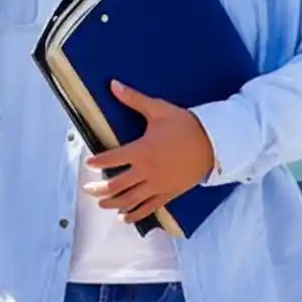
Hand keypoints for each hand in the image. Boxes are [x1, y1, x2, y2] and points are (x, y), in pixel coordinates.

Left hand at [84, 80, 215, 225]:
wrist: (214, 144)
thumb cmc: (185, 124)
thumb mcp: (158, 109)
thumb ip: (133, 99)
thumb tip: (112, 84)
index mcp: (142, 150)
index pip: (111, 159)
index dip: (97, 162)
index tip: (87, 163)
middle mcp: (147, 171)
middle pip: (116, 185)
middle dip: (99, 188)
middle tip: (87, 188)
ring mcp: (158, 185)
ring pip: (130, 200)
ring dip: (112, 203)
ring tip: (100, 203)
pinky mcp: (169, 193)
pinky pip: (149, 207)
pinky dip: (134, 214)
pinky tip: (124, 217)